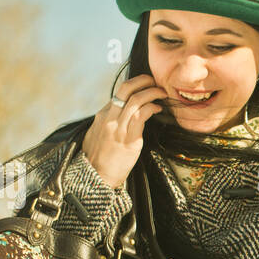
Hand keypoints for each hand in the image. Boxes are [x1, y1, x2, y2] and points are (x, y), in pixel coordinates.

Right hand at [81, 74, 168, 188]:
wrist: (96, 178)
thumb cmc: (98, 159)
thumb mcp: (97, 135)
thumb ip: (108, 122)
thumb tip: (119, 114)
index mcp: (102, 115)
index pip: (119, 92)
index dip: (135, 85)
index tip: (146, 85)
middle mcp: (109, 118)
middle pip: (126, 89)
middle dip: (143, 80)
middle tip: (154, 81)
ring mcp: (118, 128)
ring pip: (136, 100)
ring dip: (152, 92)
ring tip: (162, 93)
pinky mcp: (129, 139)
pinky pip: (142, 115)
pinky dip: (152, 107)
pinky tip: (158, 108)